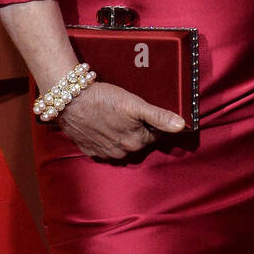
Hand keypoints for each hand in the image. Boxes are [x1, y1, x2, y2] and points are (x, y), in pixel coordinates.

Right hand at [56, 82, 185, 159]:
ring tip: (117, 117)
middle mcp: (122, 153)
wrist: (71, 101)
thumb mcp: (135, 104)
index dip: (155, 123)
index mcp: (136, 142)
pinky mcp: (90, 150)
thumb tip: (182, 125)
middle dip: (140, 129)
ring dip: (123, 135)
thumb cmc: (105, 99)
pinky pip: (105, 148)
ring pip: (122, 145)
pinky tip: (104, 125)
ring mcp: (104, 154)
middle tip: (132, 112)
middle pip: (139, 141)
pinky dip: (107, 139)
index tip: (150, 113)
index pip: (155, 135)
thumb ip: (159, 116)